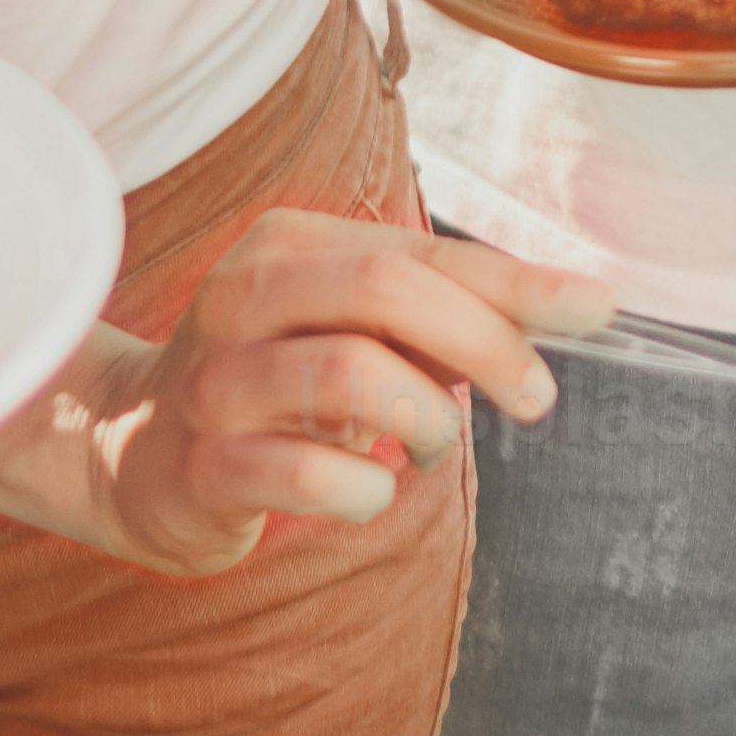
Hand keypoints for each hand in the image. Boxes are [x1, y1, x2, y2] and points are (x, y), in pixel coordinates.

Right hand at [0, 211, 605, 573]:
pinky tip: (368, 490)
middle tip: (535, 397)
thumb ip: (452, 313)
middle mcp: (242, 296)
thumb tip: (582, 303)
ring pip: (348, 373)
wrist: (136, 453)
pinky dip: (366, 488)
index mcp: (287, 245)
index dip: (519, 282)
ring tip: (430, 444)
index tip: (599, 308)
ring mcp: (214, 380)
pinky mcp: (200, 465)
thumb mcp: (359, 332)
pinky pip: (307, 472)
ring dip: (424, 418)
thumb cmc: (280, 385)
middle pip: (386, 291)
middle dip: (483, 343)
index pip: (424, 252)